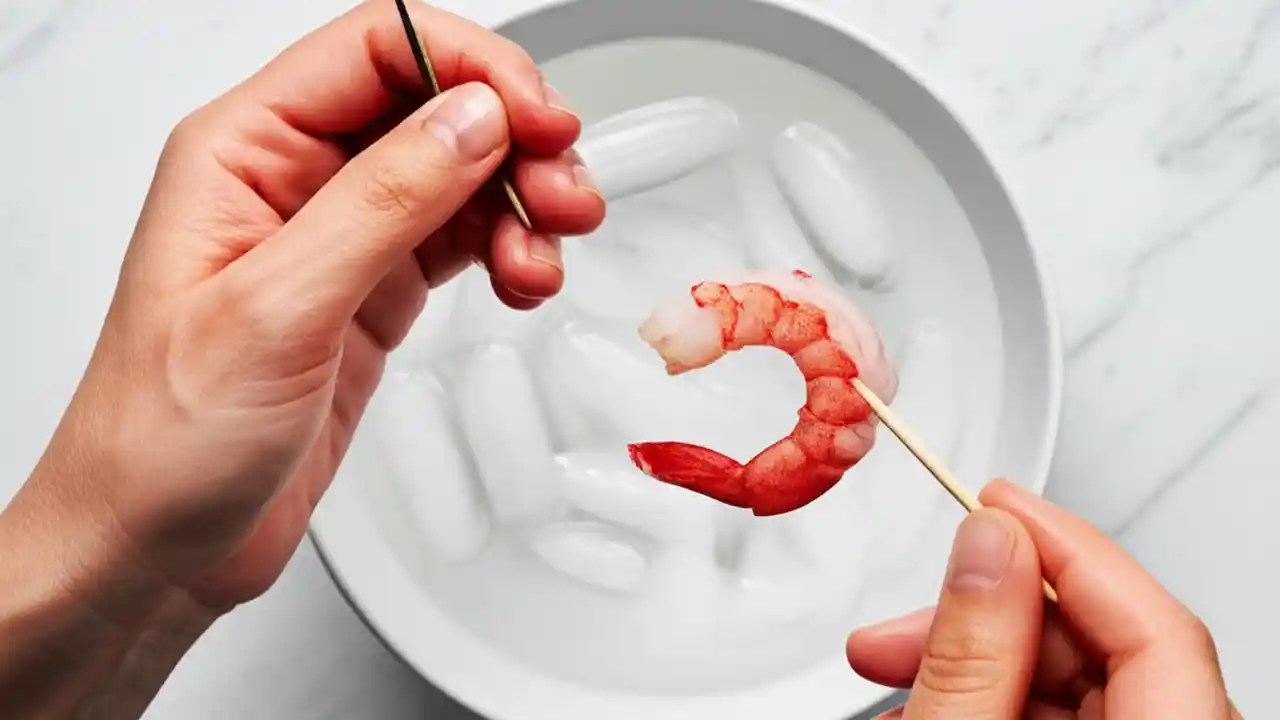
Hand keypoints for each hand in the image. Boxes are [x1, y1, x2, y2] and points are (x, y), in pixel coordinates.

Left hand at [0, 0, 601, 712]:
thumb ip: (382, 203)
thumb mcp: (276, 310)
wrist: (155, 543)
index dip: (470, 66)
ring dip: (522, 200)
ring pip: (459, 174)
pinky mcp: (372, 294)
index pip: (378, 49)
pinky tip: (522, 280)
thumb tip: (470, 120)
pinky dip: (508, 251)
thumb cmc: (162, 437)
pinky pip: (461, 240)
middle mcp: (294, 181)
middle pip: (433, 107)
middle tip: (562, 191)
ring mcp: (339, 238)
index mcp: (243, 151)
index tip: (535, 119)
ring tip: (545, 253)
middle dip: (514, 139)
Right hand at [846, 479, 1238, 718]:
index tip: (995, 500)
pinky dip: (991, 704)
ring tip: (890, 670)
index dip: (1071, 549)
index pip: (1158, 629)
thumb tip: (988, 544)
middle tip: (901, 622)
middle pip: (1108, 651)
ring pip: (1076, 690)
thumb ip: (972, 656)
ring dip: (973, 664)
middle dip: (988, 619)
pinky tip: (925, 706)